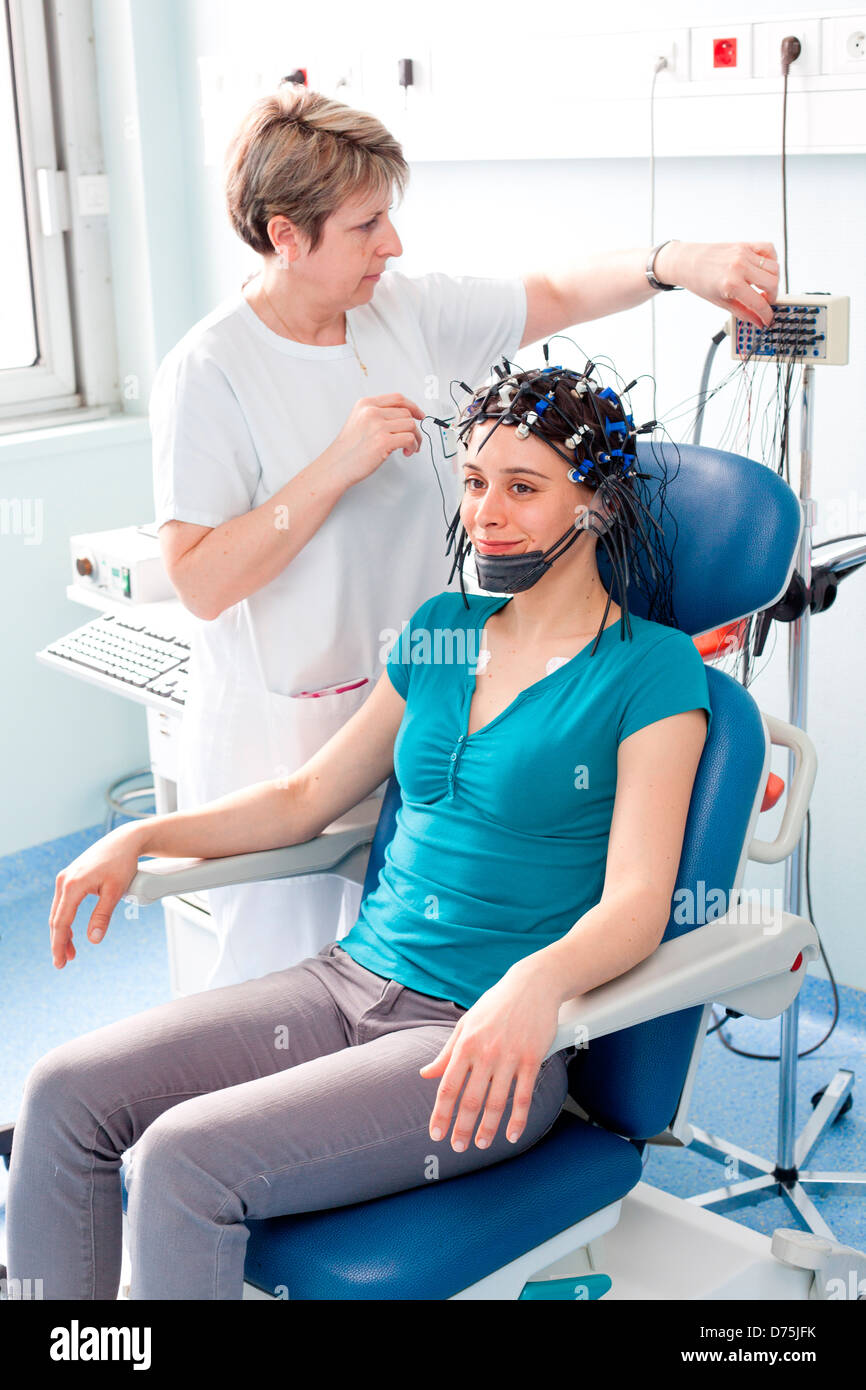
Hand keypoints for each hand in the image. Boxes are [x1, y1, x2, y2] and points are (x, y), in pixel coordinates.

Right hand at [48, 824, 142, 968]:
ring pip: (58, 911)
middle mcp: (64, 881)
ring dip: (63, 932)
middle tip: (63, 962)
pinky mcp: (70, 877)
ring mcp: (65, 878)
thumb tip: (94, 939)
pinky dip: (66, 919)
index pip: (62, 922)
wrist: (124, 841)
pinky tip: (72, 931)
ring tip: (70, 952)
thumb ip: (102, 916)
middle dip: (59, 942)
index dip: (60, 944)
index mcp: (73, 885)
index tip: (61, 962)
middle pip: (56, 919)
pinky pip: (63, 903)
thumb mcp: (115, 891)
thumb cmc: (122, 863)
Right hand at [329, 393, 424, 486]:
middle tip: (413, 439)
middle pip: (406, 412)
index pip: (397, 398)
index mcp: (365, 404)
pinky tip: (407, 452)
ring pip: (411, 425)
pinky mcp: (383, 441)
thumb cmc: (348, 449)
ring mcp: (377, 426)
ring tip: (409, 448)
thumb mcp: (359, 421)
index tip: (420, 415)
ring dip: (415, 438)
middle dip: (414, 427)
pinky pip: (410, 438)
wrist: (336, 466)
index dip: (413, 406)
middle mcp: (371, 412)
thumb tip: (403, 418)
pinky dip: (413, 446)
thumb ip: (377, 415)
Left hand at [419, 958, 560, 1150]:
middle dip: (463, 1128)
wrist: (532, 986)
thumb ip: (447, 1053)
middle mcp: (485, 1053)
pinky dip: (518, 1119)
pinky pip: (524, 1096)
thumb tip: (425, 1073)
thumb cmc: (495, 1006)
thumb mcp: (465, 1025)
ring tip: (482, 1144)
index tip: (436, 1134)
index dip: (441, 1113)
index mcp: (465, 1044)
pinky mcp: (532, 1059)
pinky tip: (512, 1135)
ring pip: (497, 1102)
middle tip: (458, 1148)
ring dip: (488, 1128)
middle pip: (471, 1100)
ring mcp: (510, 1057)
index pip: (448, 1086)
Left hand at [661, 240, 779, 329]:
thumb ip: (743, 312)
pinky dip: (772, 260)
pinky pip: (769, 249)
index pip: (760, 303)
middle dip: (772, 297)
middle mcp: (740, 267)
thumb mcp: (720, 303)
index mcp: (731, 284)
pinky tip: (764, 270)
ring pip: (774, 267)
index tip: (768, 319)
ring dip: (773, 280)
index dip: (767, 314)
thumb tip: (758, 321)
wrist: (686, 262)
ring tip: (763, 287)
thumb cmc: (699, 282)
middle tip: (764, 302)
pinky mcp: (745, 245)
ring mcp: (744, 254)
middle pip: (773, 283)